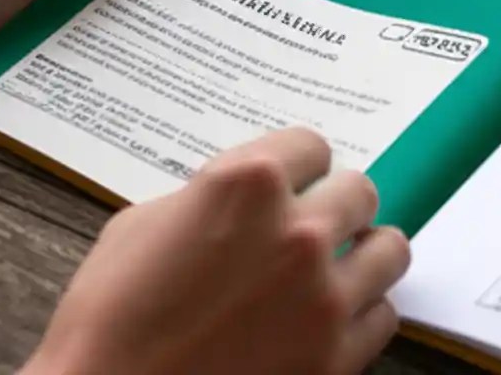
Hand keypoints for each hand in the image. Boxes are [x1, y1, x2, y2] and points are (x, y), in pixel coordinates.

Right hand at [21, 128, 411, 374]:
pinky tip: (329, 319)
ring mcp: (325, 298)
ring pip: (390, 250)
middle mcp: (300, 232)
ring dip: (363, 254)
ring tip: (336, 269)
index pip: (312, 146)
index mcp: (249, 184)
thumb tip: (243, 202)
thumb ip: (208, 198)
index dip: (297, 167)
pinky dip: (361, 314)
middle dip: (335, 206)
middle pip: (360, 191)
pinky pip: (384, 315)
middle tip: (313, 226)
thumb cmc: (110, 317)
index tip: (292, 184)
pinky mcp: (338, 356)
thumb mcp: (143, 225)